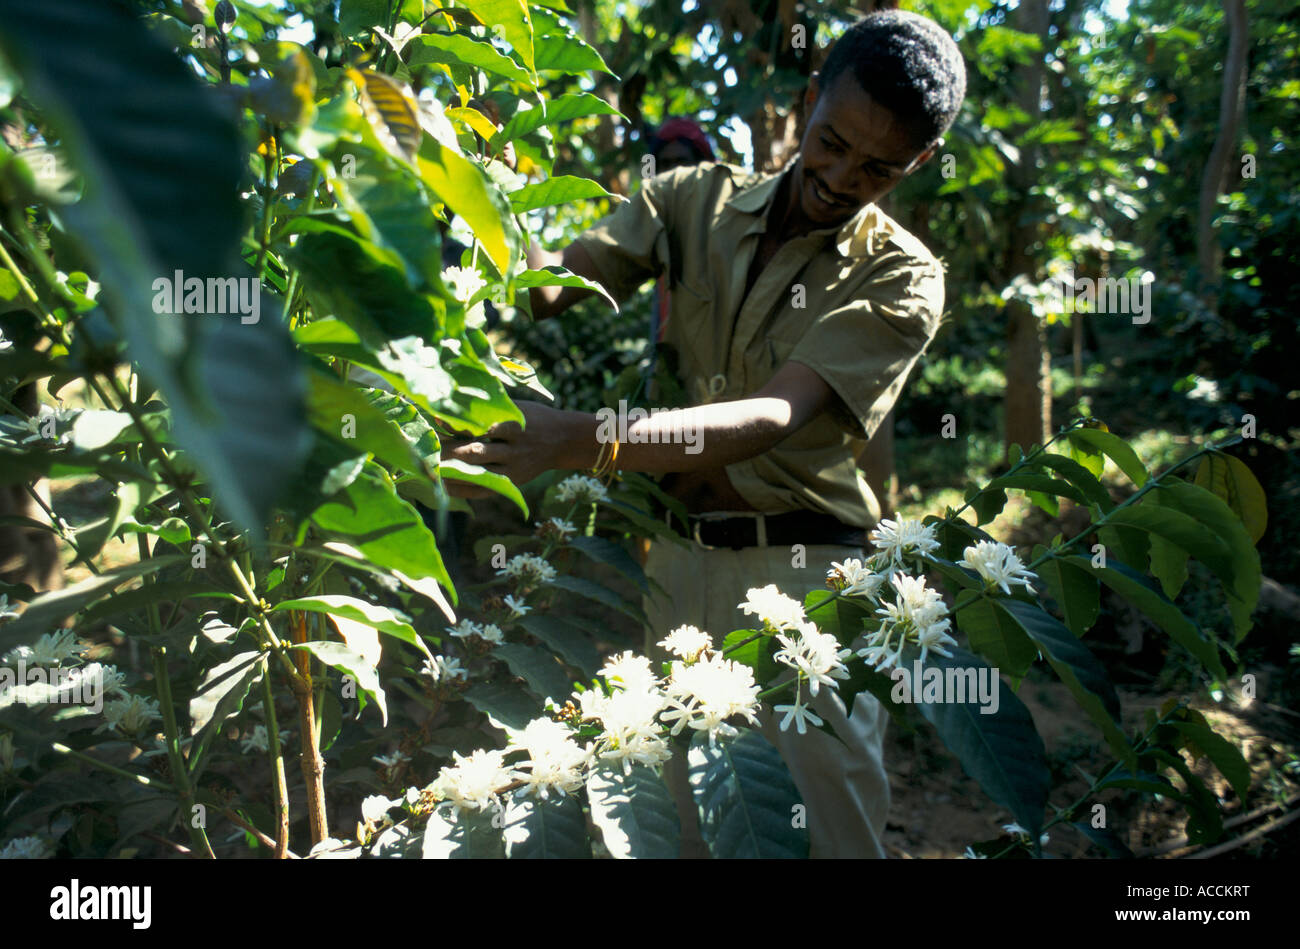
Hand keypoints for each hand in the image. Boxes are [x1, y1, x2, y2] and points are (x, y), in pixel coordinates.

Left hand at [441, 401, 581, 497]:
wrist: (564, 439)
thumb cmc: (533, 417)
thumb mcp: (515, 407)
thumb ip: (485, 410)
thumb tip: (443, 415)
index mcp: (515, 424)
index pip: (480, 426)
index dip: (455, 425)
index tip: (433, 421)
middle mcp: (515, 448)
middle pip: (476, 450)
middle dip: (448, 449)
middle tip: (423, 446)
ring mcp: (514, 468)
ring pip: (478, 470)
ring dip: (452, 469)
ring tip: (427, 465)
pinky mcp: (513, 482)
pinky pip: (484, 489)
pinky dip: (462, 488)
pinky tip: (443, 486)